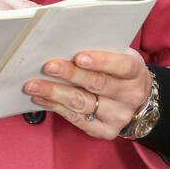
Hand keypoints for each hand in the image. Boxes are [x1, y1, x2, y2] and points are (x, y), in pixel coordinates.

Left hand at [23, 47, 151, 140]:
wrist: (136, 100)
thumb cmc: (119, 70)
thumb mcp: (118, 54)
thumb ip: (97, 46)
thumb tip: (60, 37)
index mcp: (135, 72)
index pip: (121, 66)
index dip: (100, 61)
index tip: (79, 56)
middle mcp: (129, 96)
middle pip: (97, 84)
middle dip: (70, 74)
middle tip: (48, 67)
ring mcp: (117, 116)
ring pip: (82, 103)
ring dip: (54, 93)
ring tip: (33, 85)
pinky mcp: (104, 131)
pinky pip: (76, 119)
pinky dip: (56, 107)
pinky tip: (41, 98)